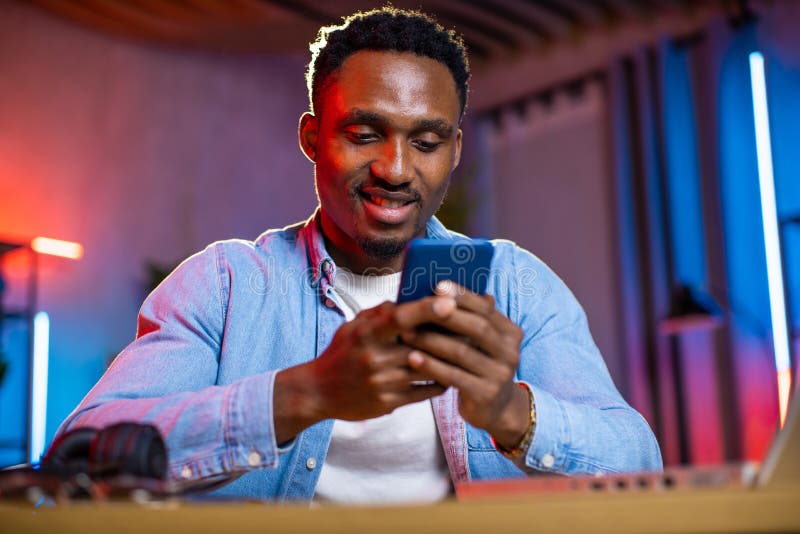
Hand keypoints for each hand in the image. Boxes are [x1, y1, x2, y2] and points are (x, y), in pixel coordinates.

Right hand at [273, 296, 455, 442]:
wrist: (317, 392)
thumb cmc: (340, 353)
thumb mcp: (353, 326)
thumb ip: (381, 312)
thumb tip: (410, 298)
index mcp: (366, 334)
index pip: (400, 318)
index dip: (426, 309)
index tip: (450, 301)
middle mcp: (374, 358)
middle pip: (421, 344)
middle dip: (449, 334)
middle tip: (474, 325)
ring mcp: (382, 383)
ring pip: (427, 368)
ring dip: (449, 359)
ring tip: (468, 349)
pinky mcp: (388, 403)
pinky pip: (424, 391)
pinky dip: (439, 381)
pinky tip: (449, 373)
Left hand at [400, 281, 530, 450]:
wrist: (496, 409)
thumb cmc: (479, 366)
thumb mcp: (481, 343)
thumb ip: (470, 319)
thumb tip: (444, 288)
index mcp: (510, 333)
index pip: (486, 309)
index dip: (463, 296)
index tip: (438, 285)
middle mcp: (510, 352)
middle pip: (477, 328)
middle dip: (446, 315)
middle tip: (419, 306)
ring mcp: (500, 375)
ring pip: (461, 352)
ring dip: (431, 340)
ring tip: (405, 333)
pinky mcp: (485, 394)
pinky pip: (454, 376)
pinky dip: (431, 365)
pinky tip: (412, 358)